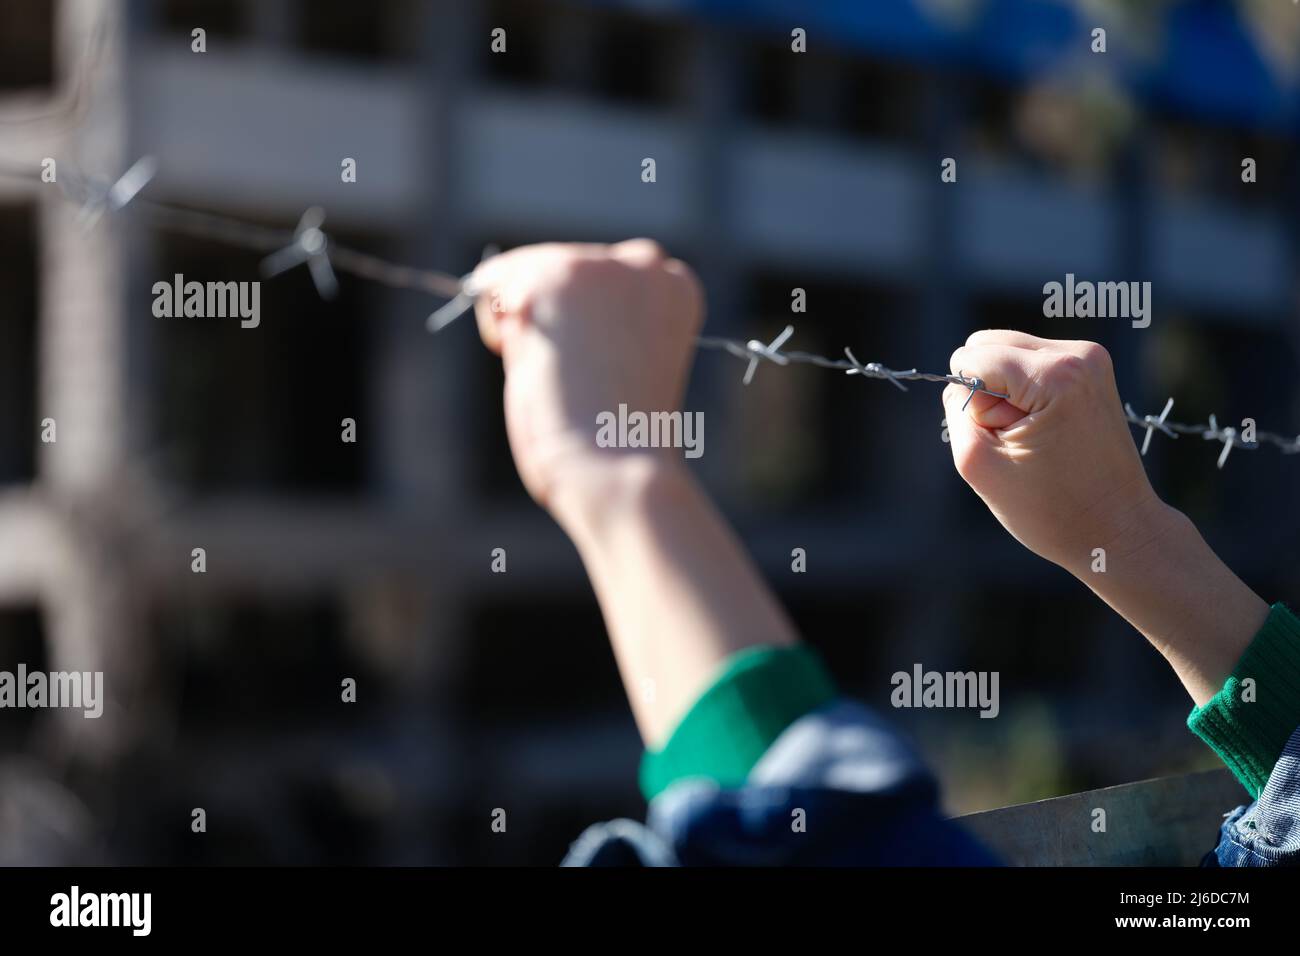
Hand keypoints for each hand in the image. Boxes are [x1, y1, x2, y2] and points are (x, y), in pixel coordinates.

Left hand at [470, 240, 703, 519]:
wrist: (618, 468)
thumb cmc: (616, 439)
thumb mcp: (624, 363)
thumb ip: (595, 323)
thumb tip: (510, 303)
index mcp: (674, 286)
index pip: (601, 280)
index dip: (582, 326)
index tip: (601, 372)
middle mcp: (644, 262)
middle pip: (563, 267)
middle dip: (552, 315)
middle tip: (578, 379)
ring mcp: (600, 265)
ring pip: (527, 273)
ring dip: (526, 320)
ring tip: (563, 373)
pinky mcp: (555, 275)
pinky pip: (492, 285)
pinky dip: (495, 323)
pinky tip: (534, 361)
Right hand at [941, 329, 1161, 571]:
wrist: (1117, 530)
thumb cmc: (1051, 509)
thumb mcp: (977, 462)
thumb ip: (956, 411)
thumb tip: (962, 383)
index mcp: (1054, 374)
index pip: (972, 357)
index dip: (971, 402)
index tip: (1004, 437)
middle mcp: (1079, 354)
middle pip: (989, 343)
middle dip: (987, 391)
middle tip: (1017, 436)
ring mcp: (1092, 358)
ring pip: (1009, 351)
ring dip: (1006, 394)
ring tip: (1035, 436)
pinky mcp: (1094, 369)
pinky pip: (1031, 364)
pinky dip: (1026, 395)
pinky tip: (1048, 431)